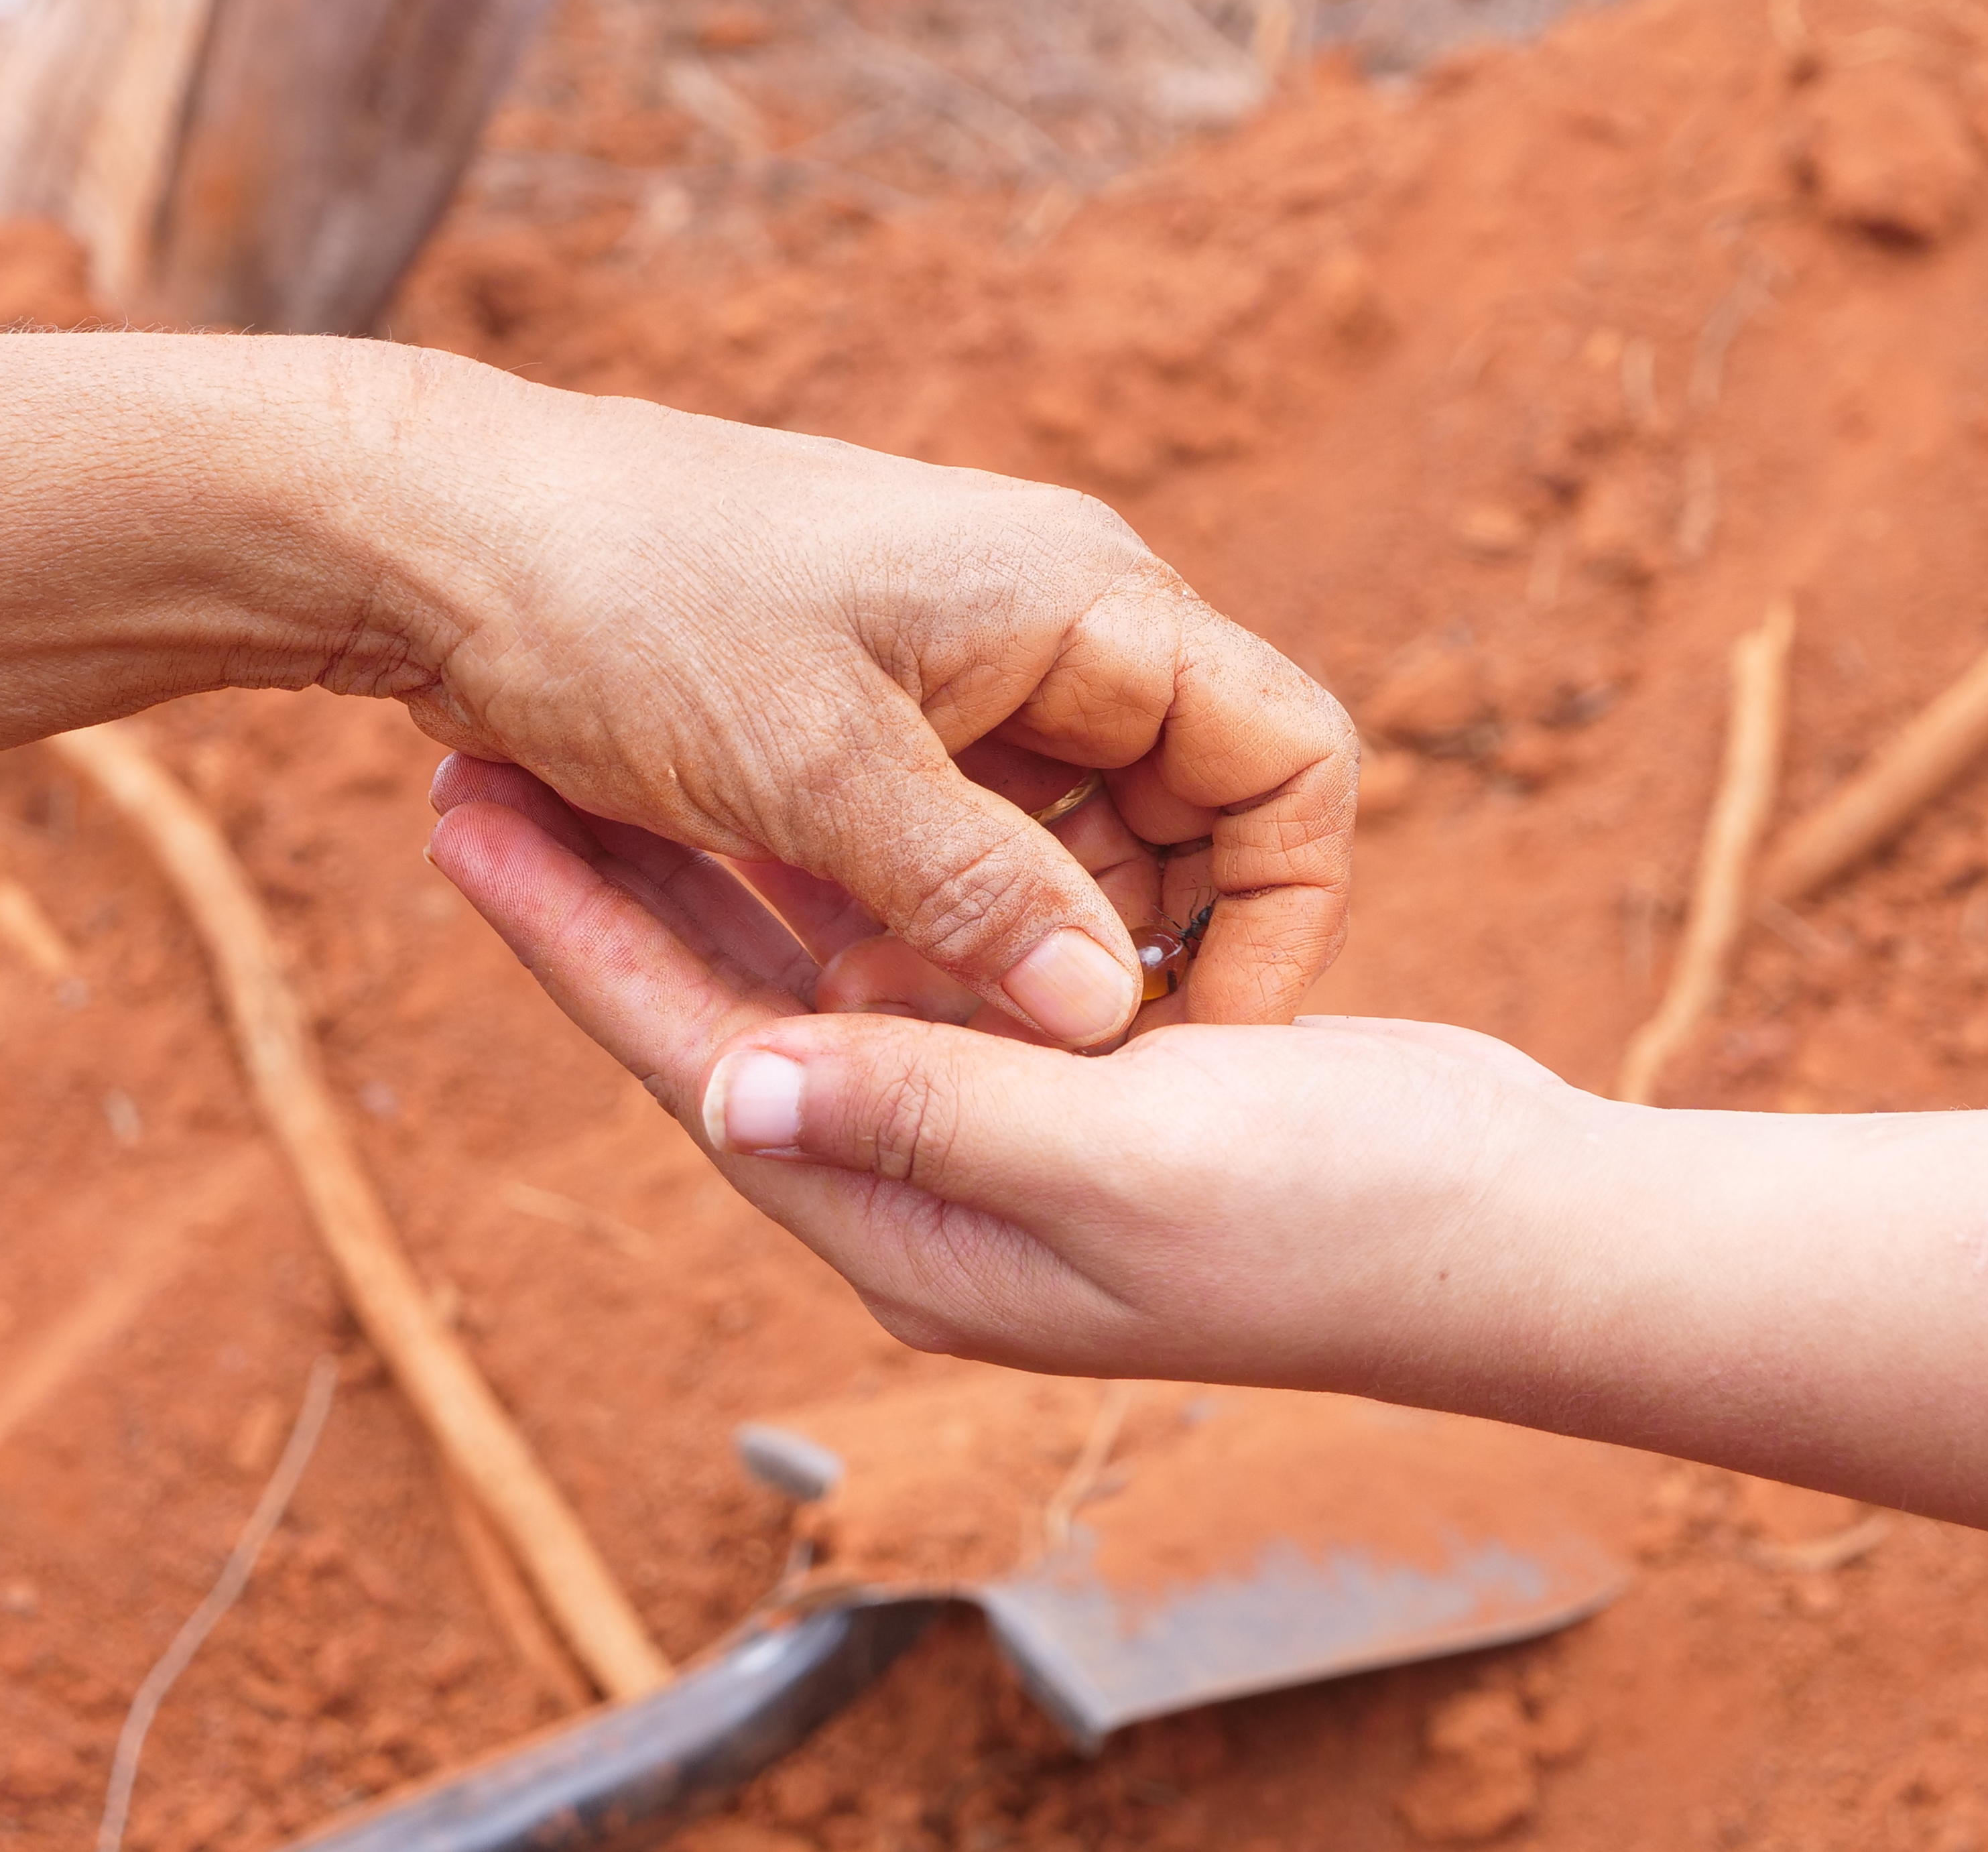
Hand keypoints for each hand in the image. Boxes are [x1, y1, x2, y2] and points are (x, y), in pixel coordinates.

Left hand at [343, 363, 1356, 1045]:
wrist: (433, 523)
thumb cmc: (624, 610)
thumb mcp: (812, 772)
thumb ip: (977, 898)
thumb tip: (1105, 1014)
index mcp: (1083, 600)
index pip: (1285, 761)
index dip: (1271, 911)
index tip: (1199, 1039)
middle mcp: (1045, 616)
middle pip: (1171, 815)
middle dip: (1102, 947)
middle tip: (993, 1047)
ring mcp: (955, 654)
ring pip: (1048, 836)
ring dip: (985, 941)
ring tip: (868, 1008)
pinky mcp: (868, 696)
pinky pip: (943, 822)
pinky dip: (904, 906)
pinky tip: (820, 965)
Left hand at [424, 755, 1583, 1391]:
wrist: (1524, 1241)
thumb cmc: (1352, 1218)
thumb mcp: (1129, 1165)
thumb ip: (935, 1114)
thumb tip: (734, 1083)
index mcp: (926, 1232)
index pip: (707, 1062)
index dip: (581, 942)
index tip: (463, 827)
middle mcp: (943, 1183)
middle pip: (737, 1008)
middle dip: (616, 892)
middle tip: (485, 763)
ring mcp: (1015, 1127)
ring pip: (831, 970)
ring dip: (728, 873)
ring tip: (608, 746)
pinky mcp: (1085, 1074)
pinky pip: (937, 953)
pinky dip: (869, 873)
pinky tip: (802, 792)